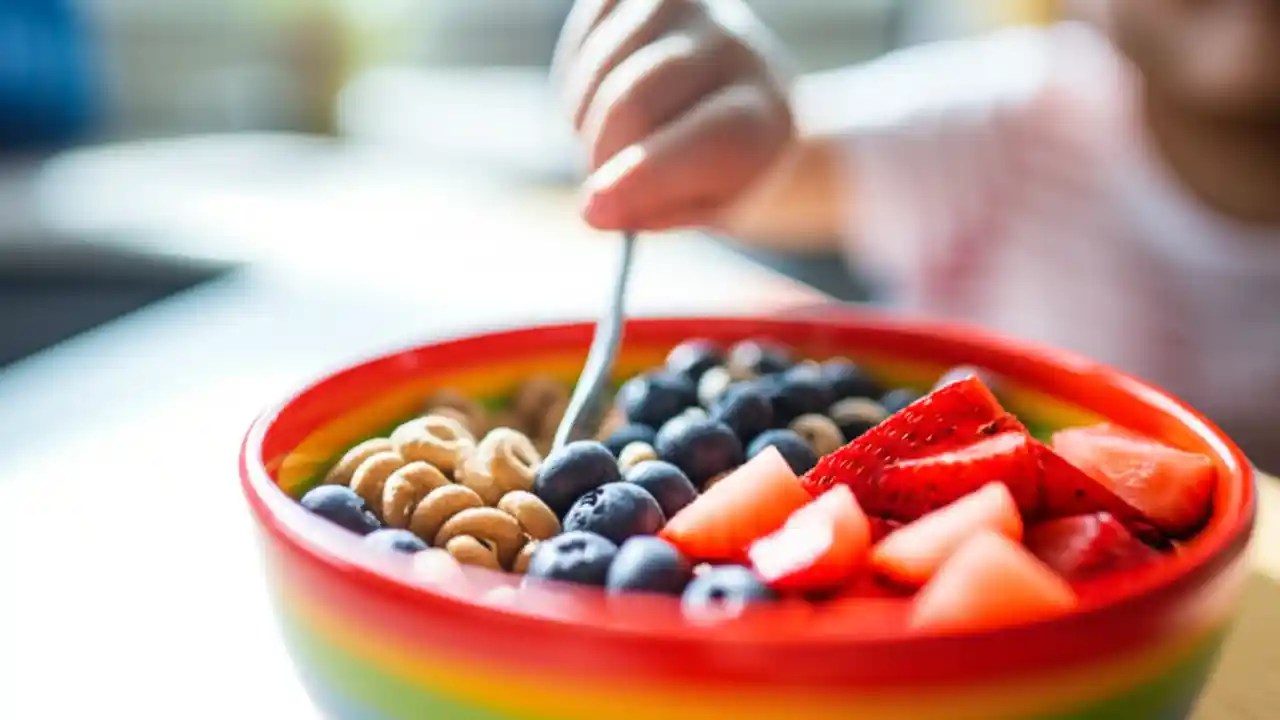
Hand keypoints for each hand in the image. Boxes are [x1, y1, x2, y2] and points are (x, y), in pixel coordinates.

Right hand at [553, 0, 794, 230]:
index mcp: (767, 117)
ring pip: (598, 71)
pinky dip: (576, 84)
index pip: (709, 139)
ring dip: (586, 121)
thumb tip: (595, 208)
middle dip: (601, 152)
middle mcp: (735, 49)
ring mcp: (690, 9)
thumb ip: (654, 209)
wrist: (739, 102)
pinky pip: (580, 43)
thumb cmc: (717, 166)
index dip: (647, 177)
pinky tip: (607, 96)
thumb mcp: (700, 205)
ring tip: (615, 139)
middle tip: (601, 187)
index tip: (595, 211)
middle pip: (635, 100)